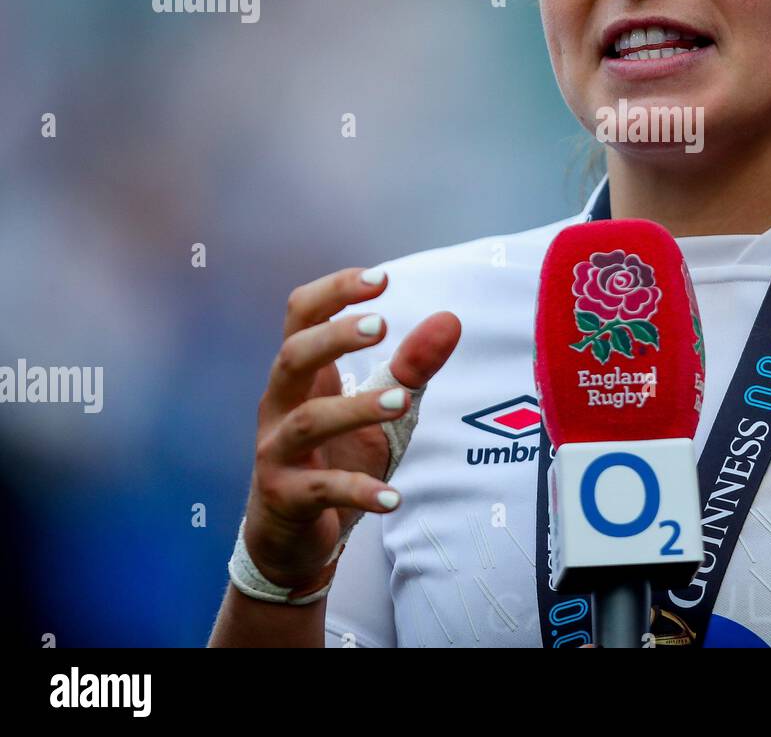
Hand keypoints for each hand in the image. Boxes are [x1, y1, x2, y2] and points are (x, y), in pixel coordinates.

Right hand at [241, 266, 460, 592]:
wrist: (289, 535)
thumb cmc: (334, 456)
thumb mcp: (380, 409)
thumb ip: (411, 366)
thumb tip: (450, 319)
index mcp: (302, 375)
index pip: (300, 315)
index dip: (335, 291)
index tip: (382, 277)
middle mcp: (280, 405)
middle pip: (292, 357)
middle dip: (334, 337)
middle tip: (382, 323)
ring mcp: (278, 452)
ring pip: (309, 422)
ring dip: (356, 408)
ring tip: (403, 400)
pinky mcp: (286, 497)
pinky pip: (321, 489)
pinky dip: (358, 491)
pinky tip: (393, 497)